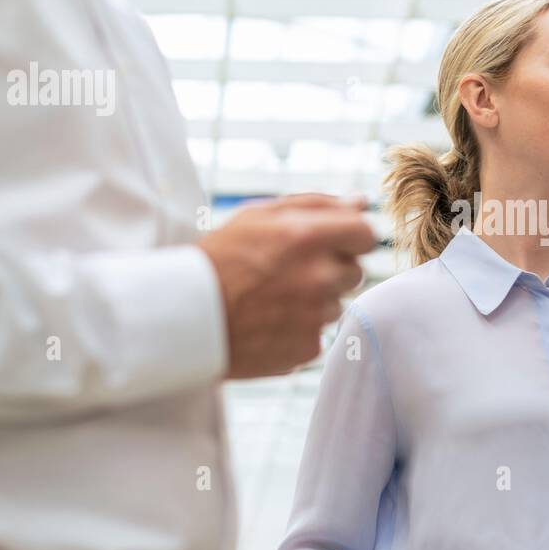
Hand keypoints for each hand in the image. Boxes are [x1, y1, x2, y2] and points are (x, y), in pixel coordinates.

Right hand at [197, 193, 374, 377]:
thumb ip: (316, 205)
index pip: (365, 234)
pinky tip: (269, 323)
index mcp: (307, 237)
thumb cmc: (218, 260)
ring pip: (336, 305)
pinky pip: (318, 334)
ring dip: (315, 302)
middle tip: (290, 272)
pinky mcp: (307, 348)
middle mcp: (318, 277)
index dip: (350, 238)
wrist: (183, 316)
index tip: (332, 243)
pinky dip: (300, 330)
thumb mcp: (258, 217)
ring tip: (273, 299)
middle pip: (354, 272)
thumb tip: (359, 201)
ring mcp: (315, 316)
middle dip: (331, 270)